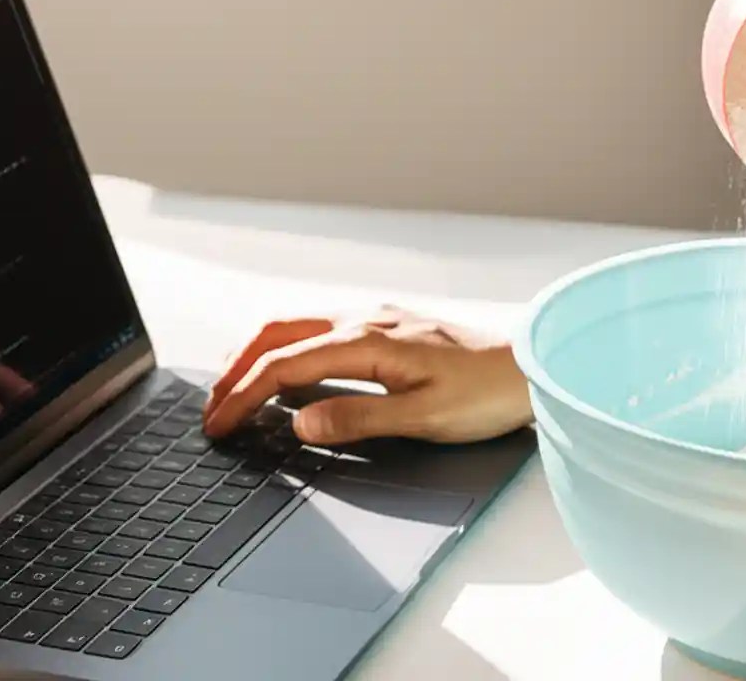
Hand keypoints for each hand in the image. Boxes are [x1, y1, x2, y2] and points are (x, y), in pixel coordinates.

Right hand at [202, 306, 532, 445]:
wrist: (534, 367)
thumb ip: (358, 417)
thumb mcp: (422, 417)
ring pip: (296, 327)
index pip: (283, 367)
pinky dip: (288, 349)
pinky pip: (320, 330)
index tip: (218, 425)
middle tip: (212, 406)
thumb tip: (299, 421)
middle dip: (235, 369)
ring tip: (235, 387)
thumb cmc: (486, 393)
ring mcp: (376, 319)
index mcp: (366, 341)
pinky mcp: (389, 327)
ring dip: (258, 355)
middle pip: (276, 335)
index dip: (243, 397)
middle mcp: (364, 320)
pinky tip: (290, 371)